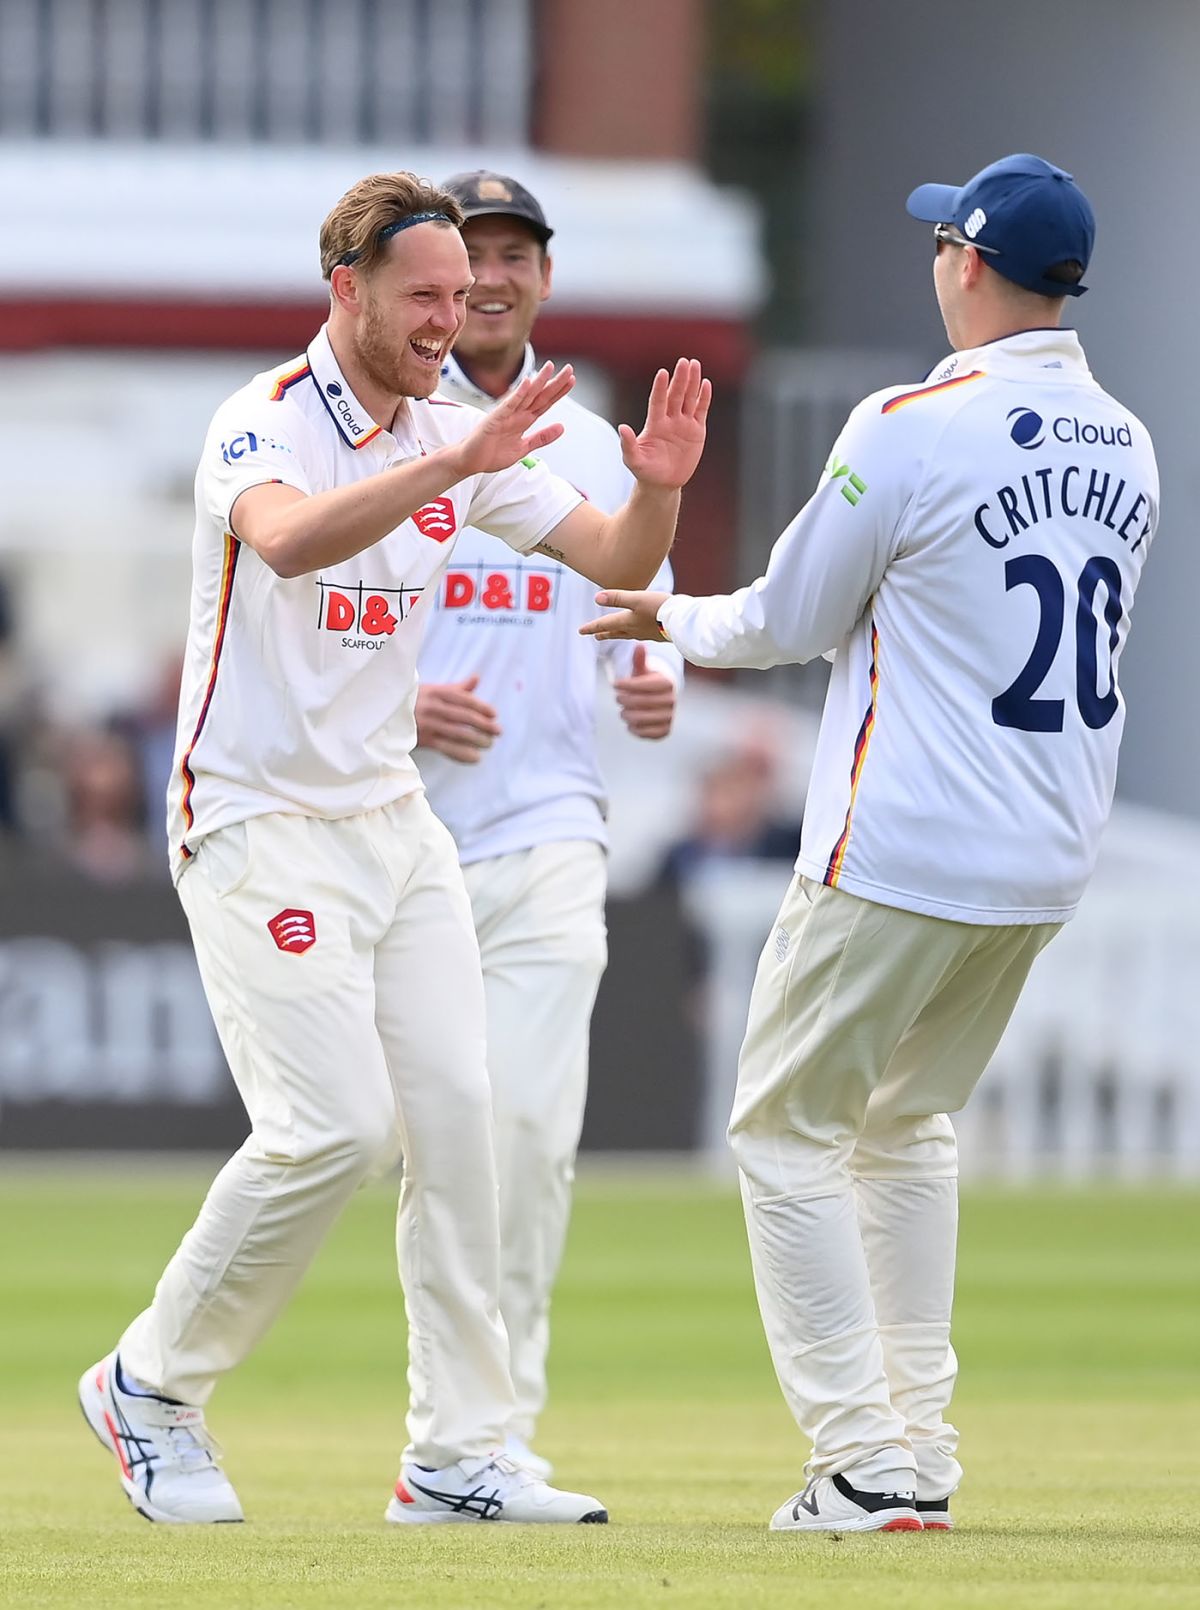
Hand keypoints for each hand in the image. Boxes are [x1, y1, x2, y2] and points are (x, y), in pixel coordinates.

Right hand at [414, 677, 501, 763]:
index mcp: (436, 692)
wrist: (385, 714)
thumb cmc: (413, 701)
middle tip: (498, 731)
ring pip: (459, 733)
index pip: (464, 699)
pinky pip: (447, 749)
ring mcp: (427, 724)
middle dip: (484, 725)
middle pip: (465, 717)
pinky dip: (463, 754)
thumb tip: (477, 679)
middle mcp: (432, 707)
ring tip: (489, 744)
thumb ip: (456, 688)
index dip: (482, 707)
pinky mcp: (423, 740)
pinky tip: (476, 758)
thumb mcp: (432, 689)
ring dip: (478, 740)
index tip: (494, 714)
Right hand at [454, 362, 574, 475]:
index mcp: (524, 420)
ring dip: (539, 381)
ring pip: (526, 395)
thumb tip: (561, 427)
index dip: (558, 392)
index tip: (572, 380)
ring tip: (550, 368)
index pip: (545, 403)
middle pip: (540, 396)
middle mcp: (517, 414)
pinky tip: (528, 382)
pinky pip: (509, 404)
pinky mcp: (495, 419)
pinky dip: (518, 394)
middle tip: (569, 369)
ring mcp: (506, 414)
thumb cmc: (492, 454)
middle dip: (555, 383)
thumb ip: (542, 437)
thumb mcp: (524, 448)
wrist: (471, 461)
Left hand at [580, 589, 670, 641]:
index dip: (591, 627)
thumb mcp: (637, 598)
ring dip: (618, 634)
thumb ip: (617, 597)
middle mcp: (634, 630)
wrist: (683, 621)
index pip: (604, 624)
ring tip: (614, 634)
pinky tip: (639, 632)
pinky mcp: (658, 634)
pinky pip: (640, 635)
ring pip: (627, 634)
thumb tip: (597, 598)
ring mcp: (646, 633)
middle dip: (604, 633)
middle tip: (595, 637)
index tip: (580, 631)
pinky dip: (634, 634)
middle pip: (615, 632)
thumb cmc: (660, 607)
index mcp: (627, 621)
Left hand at [612, 644, 676, 739]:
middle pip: (639, 702)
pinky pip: (645, 733)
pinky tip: (631, 723)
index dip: (626, 685)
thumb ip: (639, 660)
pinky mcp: (665, 731)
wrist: (659, 699)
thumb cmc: (646, 682)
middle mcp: (672, 700)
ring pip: (640, 719)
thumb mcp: (642, 670)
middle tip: (618, 698)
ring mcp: (670, 717)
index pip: (643, 685)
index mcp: (667, 682)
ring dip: (626, 715)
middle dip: (624, 700)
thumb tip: (639, 646)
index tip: (614, 684)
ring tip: (623, 711)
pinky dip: (634, 729)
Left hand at [619, 358, 711, 489]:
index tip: (662, 373)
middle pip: (676, 395)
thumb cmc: (645, 471)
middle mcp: (669, 419)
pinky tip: (706, 384)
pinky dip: (704, 398)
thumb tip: (622, 428)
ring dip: (693, 382)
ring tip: (695, 364)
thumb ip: (628, 445)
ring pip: (689, 398)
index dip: (660, 388)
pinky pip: (701, 411)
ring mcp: (683, 423)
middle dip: (680, 379)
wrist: (662, 483)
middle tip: (684, 362)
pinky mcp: (696, 431)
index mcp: (654, 423)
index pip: (657, 401)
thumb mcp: (634, 460)